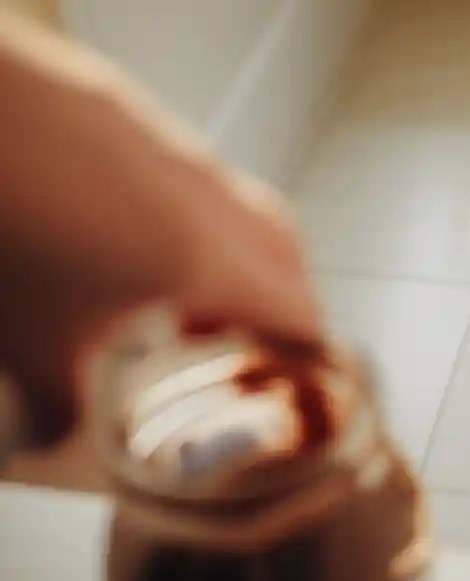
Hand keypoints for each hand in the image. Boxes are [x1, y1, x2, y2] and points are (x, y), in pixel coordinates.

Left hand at [0, 14, 320, 446]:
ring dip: (234, 255)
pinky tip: (126, 231)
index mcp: (211, 263)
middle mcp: (214, 202)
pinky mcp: (139, 116)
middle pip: (289, 257)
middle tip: (240, 341)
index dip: (307, 352)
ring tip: (175, 290)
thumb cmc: (12, 227)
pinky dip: (191, 214)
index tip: (298, 380)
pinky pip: (195, 174)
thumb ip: (57, 405)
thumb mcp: (31, 339)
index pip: (301, 314)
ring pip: (244, 208)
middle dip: (279, 303)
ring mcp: (181, 152)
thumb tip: (52, 443)